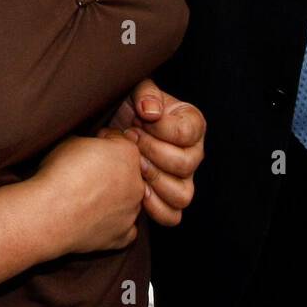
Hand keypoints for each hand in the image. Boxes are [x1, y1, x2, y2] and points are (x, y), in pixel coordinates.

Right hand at [34, 132, 145, 254]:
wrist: (50, 212)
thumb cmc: (60, 174)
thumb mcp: (73, 141)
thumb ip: (92, 143)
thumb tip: (91, 148)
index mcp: (128, 154)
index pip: (120, 142)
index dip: (104, 142)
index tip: (92, 147)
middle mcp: (137, 183)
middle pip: (128, 172)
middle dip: (112, 171)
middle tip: (88, 174)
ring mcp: (131, 211)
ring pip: (129, 201)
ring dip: (115, 198)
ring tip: (88, 199)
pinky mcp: (122, 235)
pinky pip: (126, 229)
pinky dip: (115, 225)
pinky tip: (98, 220)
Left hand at [108, 79, 205, 226]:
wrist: (112, 131)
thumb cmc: (129, 108)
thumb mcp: (136, 90)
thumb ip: (146, 93)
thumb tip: (150, 112)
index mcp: (192, 125)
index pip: (188, 133)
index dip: (160, 130)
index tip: (137, 121)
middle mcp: (193, 154)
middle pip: (186, 165)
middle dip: (152, 153)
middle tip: (130, 141)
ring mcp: (183, 180)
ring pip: (183, 195)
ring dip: (154, 181)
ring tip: (134, 166)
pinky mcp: (168, 200)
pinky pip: (172, 216)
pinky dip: (154, 208)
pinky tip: (137, 192)